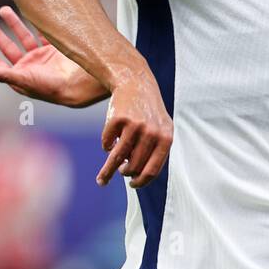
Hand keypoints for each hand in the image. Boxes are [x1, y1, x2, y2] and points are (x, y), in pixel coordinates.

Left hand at [0, 6, 107, 107]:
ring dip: (13, 24)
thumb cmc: (51, 87)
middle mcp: (29, 67)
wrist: (80, 83)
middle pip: (8, 47)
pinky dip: (34, 23)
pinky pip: (41, 33)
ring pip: (23, 37)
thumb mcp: (26, 81)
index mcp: (20, 77)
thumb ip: (7, 76)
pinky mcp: (54, 49)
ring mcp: (41, 57)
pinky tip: (27, 12)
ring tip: (3, 9)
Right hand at [96, 73, 172, 189]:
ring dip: (108, 171)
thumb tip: (138, 177)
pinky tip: (109, 143)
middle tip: (122, 173)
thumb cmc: (148, 112)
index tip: (133, 185)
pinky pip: (106, 144)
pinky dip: (106, 146)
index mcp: (166, 138)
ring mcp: (134, 125)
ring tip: (102, 179)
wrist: (136, 83)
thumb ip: (155, 152)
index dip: (141, 182)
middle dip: (126, 173)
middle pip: (134, 166)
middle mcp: (151, 133)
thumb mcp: (160, 129)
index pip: (152, 170)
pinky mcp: (117, 119)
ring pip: (117, 158)